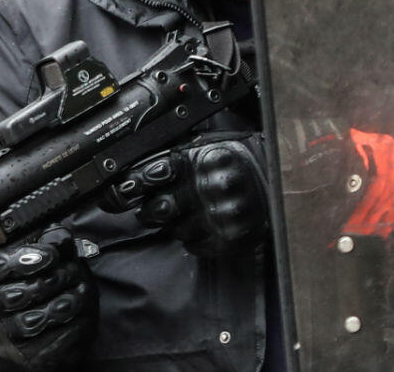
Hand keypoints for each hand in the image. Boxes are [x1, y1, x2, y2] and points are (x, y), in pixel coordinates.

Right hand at [0, 227, 96, 370]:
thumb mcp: (34, 256)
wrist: (27, 321)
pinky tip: (80, 315)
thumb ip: (45, 242)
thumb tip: (61, 236)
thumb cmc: (29, 281)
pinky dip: (68, 329)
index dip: (24, 259)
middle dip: (49, 281)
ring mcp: (2, 335)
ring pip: (29, 323)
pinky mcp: (22, 355)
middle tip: (72, 272)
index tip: (52, 255)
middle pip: (13, 296)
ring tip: (80, 293)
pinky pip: (45, 346)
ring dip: (59, 306)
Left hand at [101, 140, 267, 255]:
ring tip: (193, 212)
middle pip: (156, 210)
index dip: (128, 188)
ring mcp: (218, 213)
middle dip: (151, 211)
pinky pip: (195, 246)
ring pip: (174, 231)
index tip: (115, 196)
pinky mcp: (230, 236)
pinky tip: (205, 225)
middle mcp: (204, 186)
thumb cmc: (231, 162)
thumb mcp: (200, 148)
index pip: (147, 176)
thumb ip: (169, 159)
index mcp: (193, 160)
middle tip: (158, 208)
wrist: (278, 179)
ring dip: (176, 225)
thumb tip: (126, 175)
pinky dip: (195, 239)